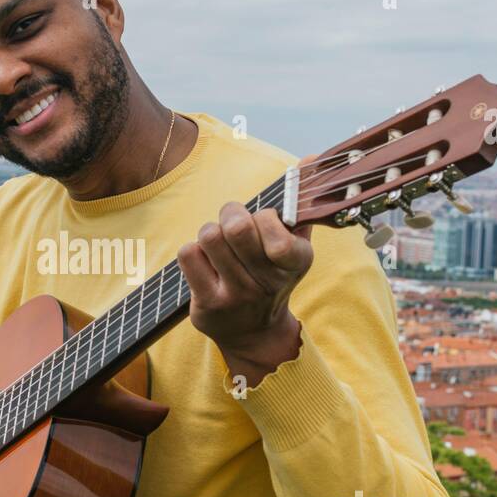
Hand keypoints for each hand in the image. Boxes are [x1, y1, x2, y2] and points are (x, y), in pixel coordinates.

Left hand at [177, 203, 313, 387]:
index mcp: (296, 261)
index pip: (274, 228)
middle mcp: (268, 282)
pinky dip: (193, 250)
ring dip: (210, 232)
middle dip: (230, 214)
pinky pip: (189, 254)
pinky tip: (204, 262)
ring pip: (210, 235)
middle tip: (232, 224)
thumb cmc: (272, 276)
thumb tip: (308, 163)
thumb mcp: (296, 247)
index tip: (263, 223)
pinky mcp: (209, 303)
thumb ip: (300, 207)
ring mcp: (237, 295)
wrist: (255, 333)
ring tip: (217, 244)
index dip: (263, 216)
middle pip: (236, 227)